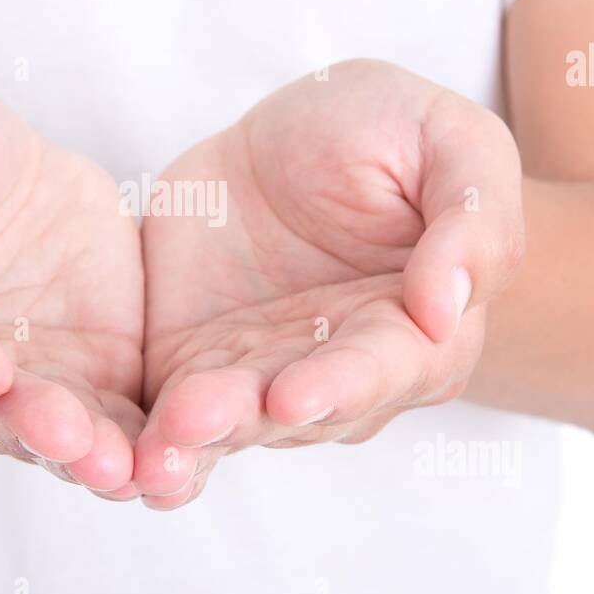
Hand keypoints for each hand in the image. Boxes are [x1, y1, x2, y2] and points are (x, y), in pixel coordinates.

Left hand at [133, 59, 524, 508]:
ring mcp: (262, 378)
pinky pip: (171, 417)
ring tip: (155, 446)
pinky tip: (122, 458)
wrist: (290, 139)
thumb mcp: (450, 142)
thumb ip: (471, 220)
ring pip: (231, 425)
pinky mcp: (194, 370)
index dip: (342, 385)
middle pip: (298, 415)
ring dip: (192, 441)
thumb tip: (447, 309)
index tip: (294, 395)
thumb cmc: (390, 134)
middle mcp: (340, 374)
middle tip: (200, 420)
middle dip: (248, 421)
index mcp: (416, 331)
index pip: (385, 370)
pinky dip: (148, 441)